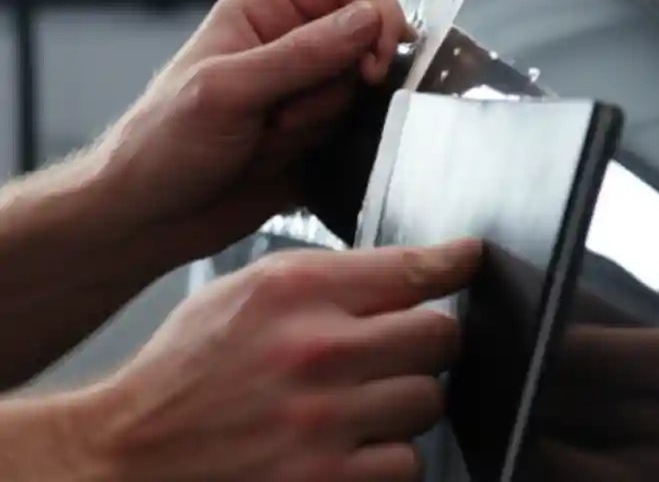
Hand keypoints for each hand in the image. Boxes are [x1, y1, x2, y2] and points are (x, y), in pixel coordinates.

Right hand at [77, 240, 481, 481]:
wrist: (124, 459)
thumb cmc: (185, 375)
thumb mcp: (244, 295)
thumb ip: (325, 280)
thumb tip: (413, 270)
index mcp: (292, 291)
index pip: (413, 268)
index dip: (455, 263)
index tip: (469, 260)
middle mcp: (314, 352)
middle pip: (440, 336)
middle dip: (426, 343)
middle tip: (400, 351)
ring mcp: (323, 424)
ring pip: (430, 402)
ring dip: (405, 405)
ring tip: (359, 406)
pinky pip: (406, 463)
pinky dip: (387, 459)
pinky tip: (350, 448)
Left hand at [94, 0, 413, 259]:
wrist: (148, 219)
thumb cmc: (162, 146)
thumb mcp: (228, 91)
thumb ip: (302, 53)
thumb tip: (369, 19)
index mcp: (265, 7)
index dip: (377, 12)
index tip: (375, 62)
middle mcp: (293, 40)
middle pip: (367, 40)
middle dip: (340, 84)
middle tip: (287, 114)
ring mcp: (308, 88)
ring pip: (362, 91)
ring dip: (323, 123)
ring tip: (268, 140)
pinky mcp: (318, 132)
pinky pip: (358, 129)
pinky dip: (333, 149)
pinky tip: (285, 160)